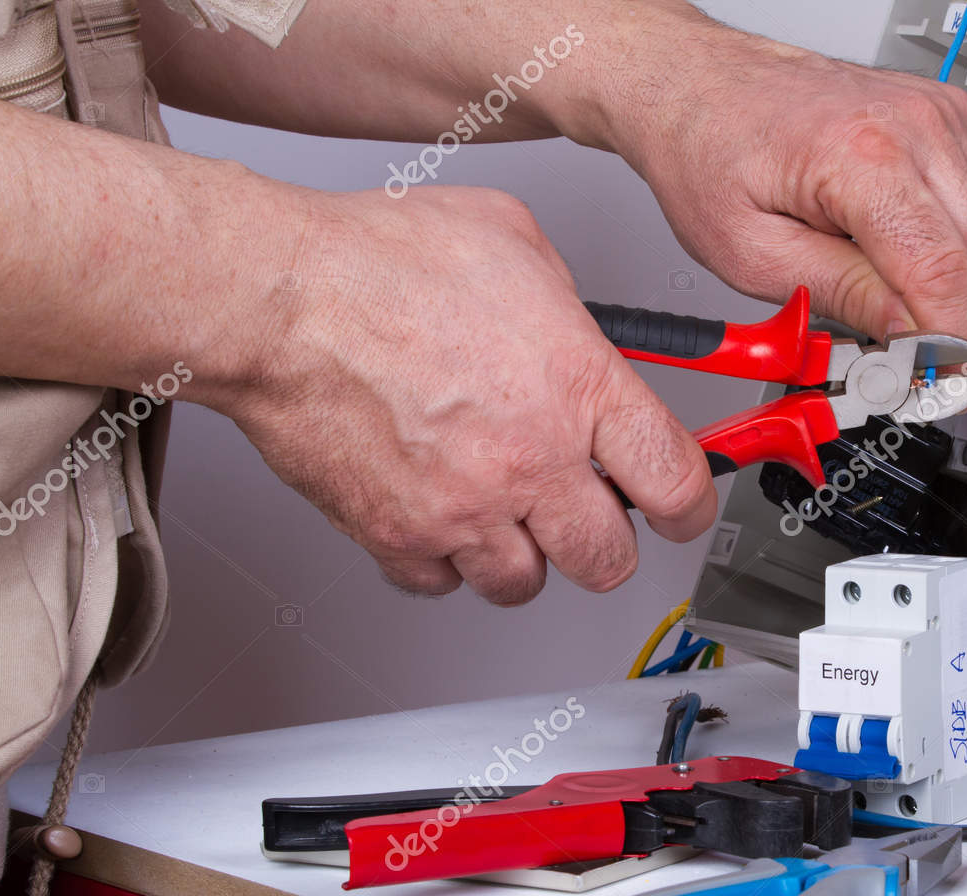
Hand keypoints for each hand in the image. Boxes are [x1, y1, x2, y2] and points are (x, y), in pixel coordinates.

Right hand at [200, 186, 715, 604]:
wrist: (276, 299)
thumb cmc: (380, 262)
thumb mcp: (514, 241)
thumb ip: (568, 304)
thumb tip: (578, 328)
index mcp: (578, 389)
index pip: (676, 483)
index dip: (690, 503)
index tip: (680, 504)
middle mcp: (530, 461)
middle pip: (609, 560)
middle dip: (606, 541)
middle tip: (587, 511)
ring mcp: (464, 508)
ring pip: (526, 583)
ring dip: (523, 553)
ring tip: (503, 508)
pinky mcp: (398, 537)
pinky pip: (443, 583)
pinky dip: (445, 560)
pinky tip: (439, 512)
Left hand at [611, 22, 966, 345]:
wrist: (699, 85)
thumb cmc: (710, 152)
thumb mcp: (753, 255)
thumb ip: (840, 296)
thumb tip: (906, 338)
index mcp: (863, 154)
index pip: (941, 271)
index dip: (947, 341)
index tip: (941, 379)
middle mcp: (915, 124)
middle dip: (950, 310)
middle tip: (898, 337)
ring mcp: (937, 114)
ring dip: (955, 274)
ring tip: (882, 275)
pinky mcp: (946, 115)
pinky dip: (954, 236)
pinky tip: (896, 237)